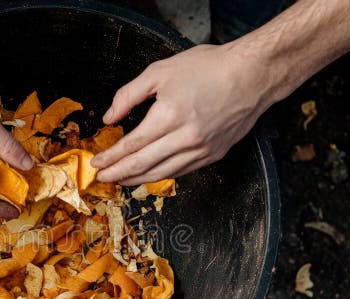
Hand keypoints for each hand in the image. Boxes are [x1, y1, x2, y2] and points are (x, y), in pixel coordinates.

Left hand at [91, 44, 273, 184]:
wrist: (253, 74)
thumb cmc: (210, 68)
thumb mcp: (160, 71)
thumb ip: (129, 95)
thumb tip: (110, 117)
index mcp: (168, 116)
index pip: (131, 146)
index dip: (110, 157)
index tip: (96, 163)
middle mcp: (185, 139)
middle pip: (142, 165)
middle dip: (117, 174)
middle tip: (102, 178)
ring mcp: (201, 150)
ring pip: (161, 174)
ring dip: (136, 179)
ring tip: (121, 179)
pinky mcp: (213, 155)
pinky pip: (180, 171)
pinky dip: (160, 175)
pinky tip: (149, 174)